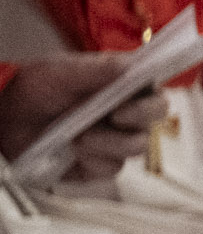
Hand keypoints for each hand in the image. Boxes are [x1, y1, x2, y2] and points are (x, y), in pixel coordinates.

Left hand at [0, 54, 169, 182]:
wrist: (3, 118)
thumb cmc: (33, 90)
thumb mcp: (61, 72)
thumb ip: (98, 69)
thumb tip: (133, 65)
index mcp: (122, 88)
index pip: (155, 95)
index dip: (151, 102)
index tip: (127, 104)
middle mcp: (124, 115)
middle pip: (155, 121)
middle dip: (137, 120)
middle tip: (114, 117)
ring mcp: (113, 141)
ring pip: (136, 147)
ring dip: (108, 141)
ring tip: (79, 135)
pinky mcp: (98, 165)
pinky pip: (111, 168)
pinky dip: (93, 159)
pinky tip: (74, 151)